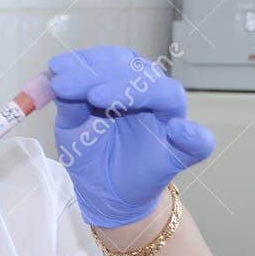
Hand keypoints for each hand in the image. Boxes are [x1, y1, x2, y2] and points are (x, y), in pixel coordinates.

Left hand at [48, 46, 215, 227]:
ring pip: (162, 93)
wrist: (105, 195)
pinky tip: (177, 130)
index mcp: (127, 83)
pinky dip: (192, 135)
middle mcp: (153, 93)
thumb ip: (69, 102)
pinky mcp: (184, 151)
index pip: (113, 60)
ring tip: (96, 97)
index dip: (86, 61)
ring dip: (128, 90)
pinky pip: (198, 142)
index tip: (56, 67)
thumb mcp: (71, 126)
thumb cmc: (91, 154)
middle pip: (135, 71)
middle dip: (96, 74)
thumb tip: (58, 75)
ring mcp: (171, 119)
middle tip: (64, 85)